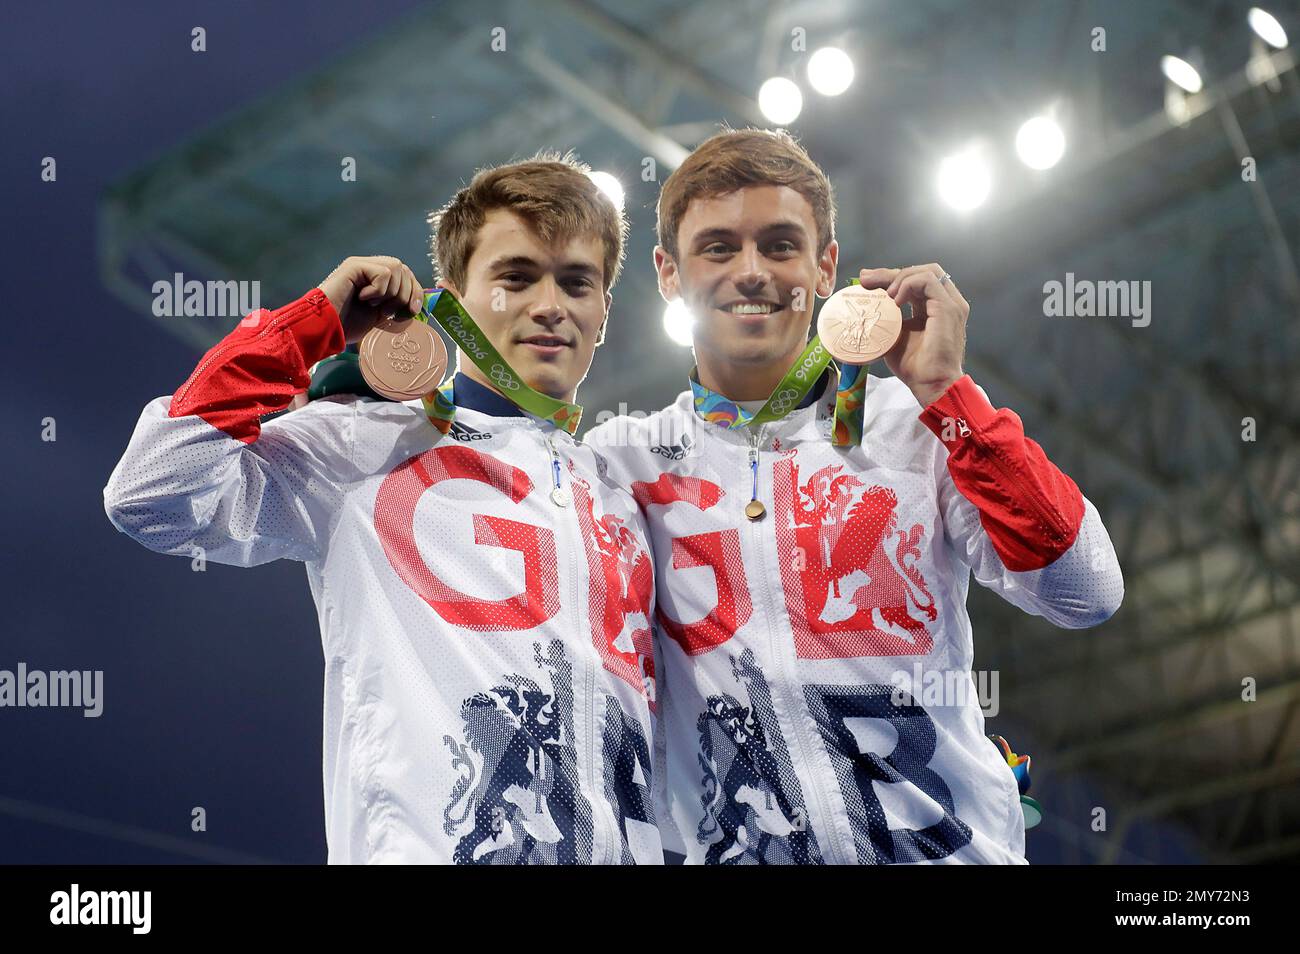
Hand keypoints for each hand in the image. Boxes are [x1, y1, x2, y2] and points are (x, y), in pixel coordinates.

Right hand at [317, 256, 425, 344]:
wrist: (327, 328)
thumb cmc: (349, 325)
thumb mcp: (382, 316)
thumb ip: (398, 306)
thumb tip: (419, 304)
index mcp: (377, 279)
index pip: (407, 275)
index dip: (415, 292)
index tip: (412, 311)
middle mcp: (369, 267)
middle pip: (405, 270)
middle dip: (404, 295)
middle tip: (387, 312)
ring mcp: (362, 265)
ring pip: (396, 269)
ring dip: (390, 294)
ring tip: (373, 305)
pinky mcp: (354, 265)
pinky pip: (383, 273)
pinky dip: (378, 291)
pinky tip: (363, 298)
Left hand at [858, 263, 967, 406]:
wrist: (931, 384)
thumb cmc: (915, 367)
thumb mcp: (894, 336)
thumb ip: (887, 318)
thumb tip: (864, 308)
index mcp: (935, 308)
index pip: (914, 282)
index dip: (890, 277)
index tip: (866, 281)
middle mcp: (946, 302)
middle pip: (919, 272)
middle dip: (890, 273)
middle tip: (866, 279)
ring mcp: (951, 304)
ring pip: (926, 272)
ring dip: (899, 277)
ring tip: (884, 295)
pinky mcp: (949, 308)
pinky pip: (928, 281)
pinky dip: (908, 284)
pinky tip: (894, 300)